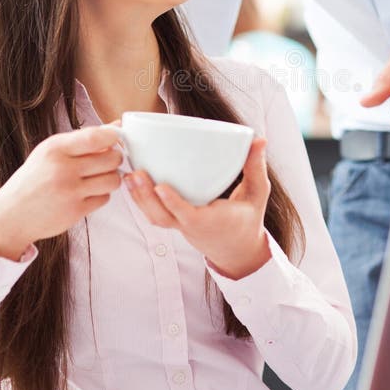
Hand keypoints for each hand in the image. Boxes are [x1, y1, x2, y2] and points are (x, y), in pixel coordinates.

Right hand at [0, 125, 122, 260]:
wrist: (12, 215)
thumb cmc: (35, 178)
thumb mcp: (51, 152)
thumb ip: (84, 138)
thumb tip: (117, 126)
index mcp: (55, 149)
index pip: (96, 137)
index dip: (113, 137)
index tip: (115, 139)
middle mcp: (62, 169)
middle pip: (112, 159)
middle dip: (115, 159)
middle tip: (107, 161)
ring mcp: (70, 192)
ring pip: (113, 180)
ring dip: (111, 178)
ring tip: (99, 177)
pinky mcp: (76, 211)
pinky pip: (105, 198)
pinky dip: (101, 195)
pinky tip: (88, 193)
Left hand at [124, 138, 271, 278]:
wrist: (238, 250)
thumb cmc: (248, 218)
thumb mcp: (258, 194)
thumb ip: (256, 167)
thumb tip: (260, 140)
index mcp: (213, 222)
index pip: (190, 216)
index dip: (174, 204)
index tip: (161, 187)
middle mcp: (193, 227)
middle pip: (164, 219)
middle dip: (146, 199)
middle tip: (135, 174)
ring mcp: (181, 227)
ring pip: (155, 218)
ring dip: (140, 199)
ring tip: (129, 175)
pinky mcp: (175, 223)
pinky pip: (155, 215)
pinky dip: (141, 201)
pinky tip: (132, 181)